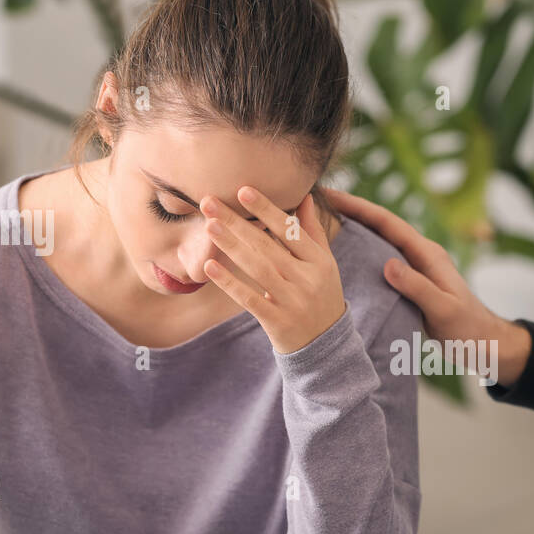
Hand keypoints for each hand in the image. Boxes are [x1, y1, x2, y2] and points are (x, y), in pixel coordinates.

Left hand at [200, 188, 346, 354]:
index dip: (266, 210)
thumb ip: (312, 232)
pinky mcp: (278, 321)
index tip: (242, 190)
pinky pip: (250, 299)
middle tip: (209, 202)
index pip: (290, 230)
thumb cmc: (320, 294)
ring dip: (231, 246)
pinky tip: (209, 268)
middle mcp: (307, 279)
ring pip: (258, 269)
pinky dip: (230, 283)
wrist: (325, 343)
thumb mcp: (324, 264)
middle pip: (268, 246)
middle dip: (237, 222)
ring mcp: (293, 301)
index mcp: (319, 261)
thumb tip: (305, 198)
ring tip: (208, 226)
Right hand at [321, 189, 531, 385]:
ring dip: (353, 231)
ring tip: (321, 226)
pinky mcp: (410, 284)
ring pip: (378, 243)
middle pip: (380, 227)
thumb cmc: (468, 328)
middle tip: (316, 205)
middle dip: (350, 212)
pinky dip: (360, 255)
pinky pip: (380, 262)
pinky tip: (342, 260)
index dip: (359, 208)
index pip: (388, 223)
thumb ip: (418, 287)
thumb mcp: (443, 309)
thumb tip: (387, 263)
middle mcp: (420, 256)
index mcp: (428, 255)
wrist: (485, 344)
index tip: (331, 195)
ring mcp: (415, 269)